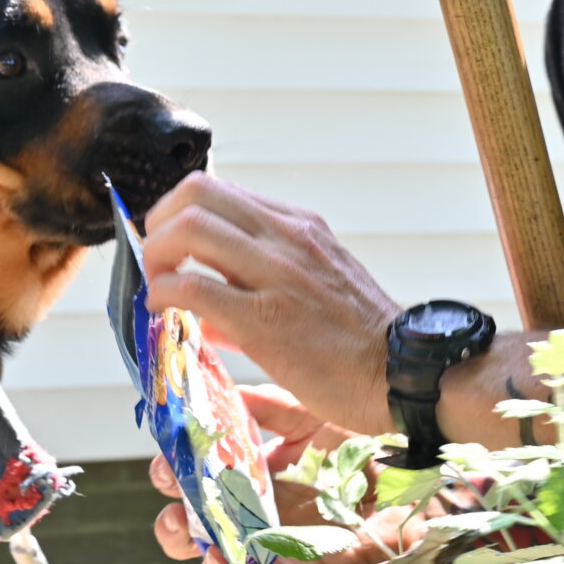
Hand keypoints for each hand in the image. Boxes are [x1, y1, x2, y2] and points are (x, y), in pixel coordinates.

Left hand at [140, 173, 396, 435]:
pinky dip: (164, 294)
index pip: (220, 190)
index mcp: (299, 225)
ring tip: (158, 286)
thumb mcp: (318, 283)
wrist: (406, 373)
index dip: (179, 212)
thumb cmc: (362, 340)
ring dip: (157, 255)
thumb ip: (261, 282)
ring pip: (190, 228)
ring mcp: (278, 273)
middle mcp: (288, 237)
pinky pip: (194, 288)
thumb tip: (204, 304)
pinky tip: (165, 313)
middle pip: (196, 192)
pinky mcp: (266, 320)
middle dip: (159, 223)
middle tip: (157, 262)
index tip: (170, 244)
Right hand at [148, 385, 425, 563]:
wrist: (433, 452)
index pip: (205, 485)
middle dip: (181, 533)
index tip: (163, 471)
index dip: (177, 482)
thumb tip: (225, 397)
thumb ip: (269, 408)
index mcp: (263, 476)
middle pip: (211, 533)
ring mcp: (300, 546)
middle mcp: (274, 514)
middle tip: (178, 526)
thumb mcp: (313, 413)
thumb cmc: (372, 432)